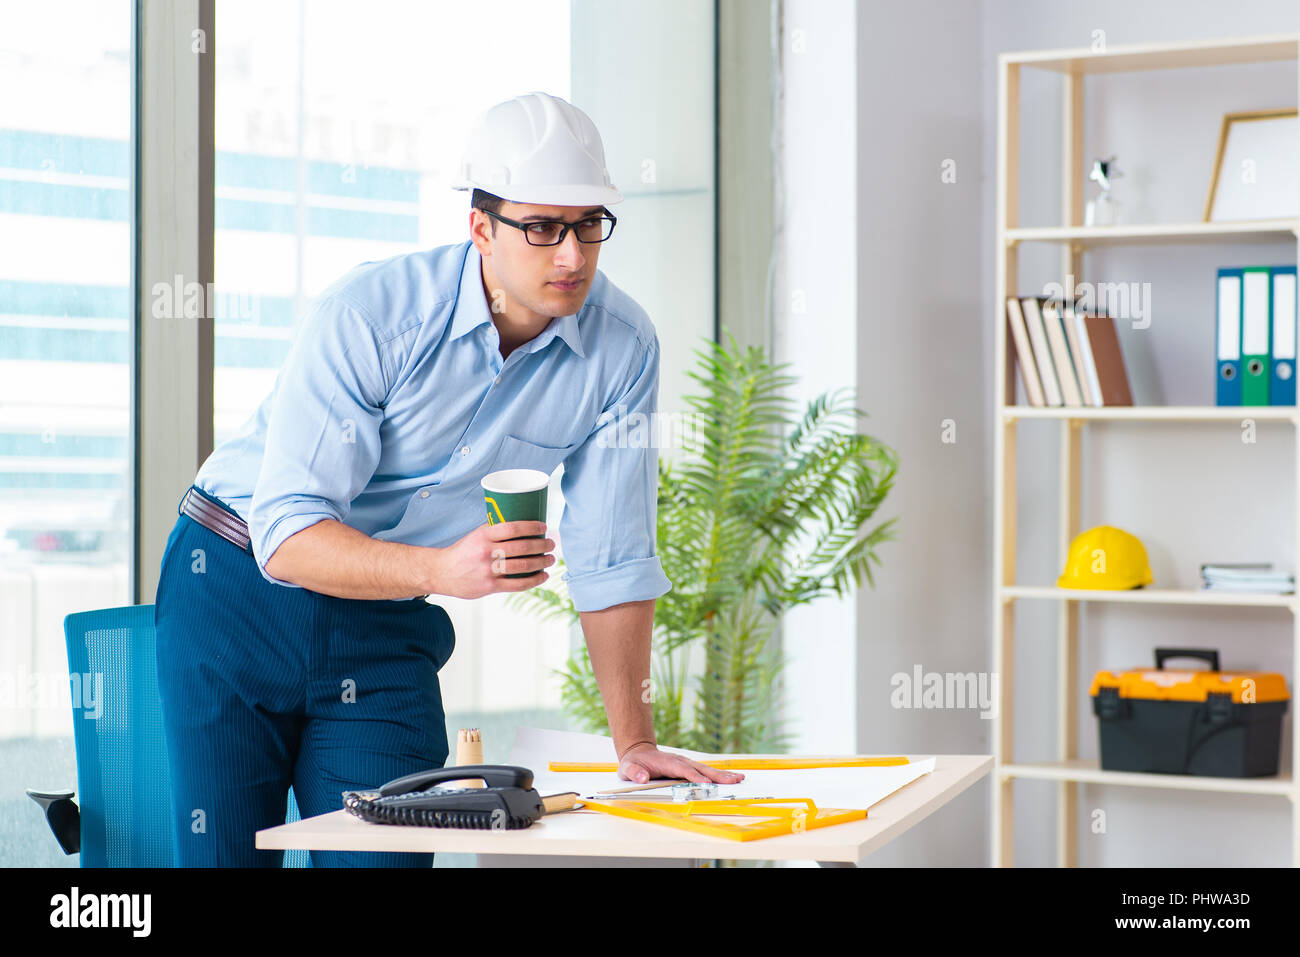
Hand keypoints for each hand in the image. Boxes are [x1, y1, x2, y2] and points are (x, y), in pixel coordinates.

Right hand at [428, 520, 556, 599]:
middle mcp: (486, 552)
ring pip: (522, 567)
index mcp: (484, 536)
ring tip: (550, 559)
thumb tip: (523, 527)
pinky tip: (542, 576)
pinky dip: (533, 580)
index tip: (544, 527)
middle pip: (522, 548)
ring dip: (541, 563)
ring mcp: (488, 571)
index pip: (513, 528)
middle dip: (542, 546)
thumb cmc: (463, 551)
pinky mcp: (489, 586)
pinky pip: (516, 584)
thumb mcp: (476, 535)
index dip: (532, 527)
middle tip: (552, 544)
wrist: (442, 572)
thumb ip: (496, 531)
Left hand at [617, 743, 744, 785]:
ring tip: (739, 779)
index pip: (684, 770)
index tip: (707, 783)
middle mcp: (680, 761)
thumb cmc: (634, 763)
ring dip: (722, 775)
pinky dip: (718, 775)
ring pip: (706, 770)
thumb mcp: (627, 769)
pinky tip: (730, 778)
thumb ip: (634, 773)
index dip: (695, 776)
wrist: (638, 753)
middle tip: (734, 780)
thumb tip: (643, 777)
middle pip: (701, 769)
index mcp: (668, 763)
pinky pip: (705, 772)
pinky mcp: (688, 768)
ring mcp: (686, 764)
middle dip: (717, 775)